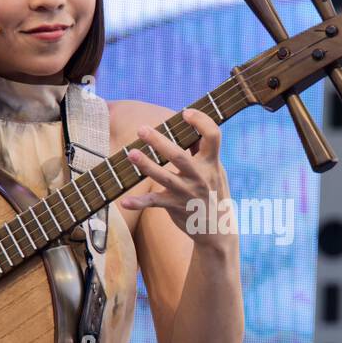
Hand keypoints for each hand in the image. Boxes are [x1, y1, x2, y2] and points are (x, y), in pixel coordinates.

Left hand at [118, 108, 230, 247]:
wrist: (217, 229)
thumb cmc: (212, 191)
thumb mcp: (214, 170)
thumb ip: (202, 150)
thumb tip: (187, 125)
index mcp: (211, 163)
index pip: (213, 136)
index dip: (201, 121)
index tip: (186, 113)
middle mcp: (200, 177)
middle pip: (179, 156)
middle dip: (159, 142)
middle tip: (141, 129)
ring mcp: (186, 193)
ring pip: (164, 178)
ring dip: (146, 165)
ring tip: (131, 154)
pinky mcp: (175, 207)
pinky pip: (154, 203)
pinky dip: (138, 203)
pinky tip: (124, 201)